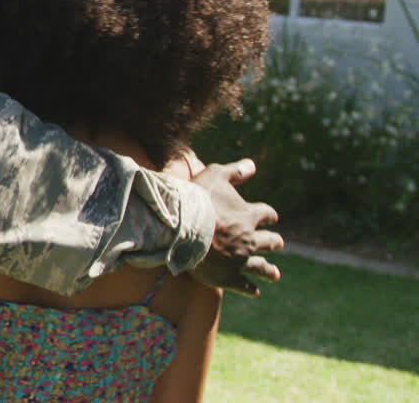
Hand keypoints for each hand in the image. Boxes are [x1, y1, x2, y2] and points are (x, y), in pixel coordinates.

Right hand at [188, 158, 282, 296]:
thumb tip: (253, 164)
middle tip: (276, 243)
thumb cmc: (197, 199)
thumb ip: (235, 171)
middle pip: (269, 242)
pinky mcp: (227, 276)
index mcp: (249, 215)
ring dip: (268, 270)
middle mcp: (249, 239)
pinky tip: (255, 291)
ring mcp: (239, 259)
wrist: (179, 227)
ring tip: (274, 274)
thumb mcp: (215, 175)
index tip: (270, 217)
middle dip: (273, 242)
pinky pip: (243, 285)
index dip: (268, 215)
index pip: (267, 214)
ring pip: (261, 266)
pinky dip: (250, 288)